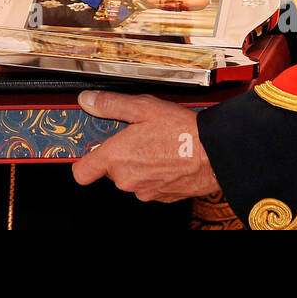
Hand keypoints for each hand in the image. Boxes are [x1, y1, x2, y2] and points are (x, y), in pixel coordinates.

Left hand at [70, 91, 221, 202]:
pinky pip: (150, 185)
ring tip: (157, 145)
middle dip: (120, 155)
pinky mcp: (162, 197)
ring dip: (139, 164)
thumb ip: (110, 104)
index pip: (82, 172)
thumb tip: (88, 100)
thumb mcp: (142, 107)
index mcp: (116, 158)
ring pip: (132, 177)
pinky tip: (168, 157)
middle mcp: (127, 179)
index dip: (85, 160)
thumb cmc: (180, 131)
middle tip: (137, 136)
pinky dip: (155, 173)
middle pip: (111, 171)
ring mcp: (144, 191)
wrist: (214, 154)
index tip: (92, 150)